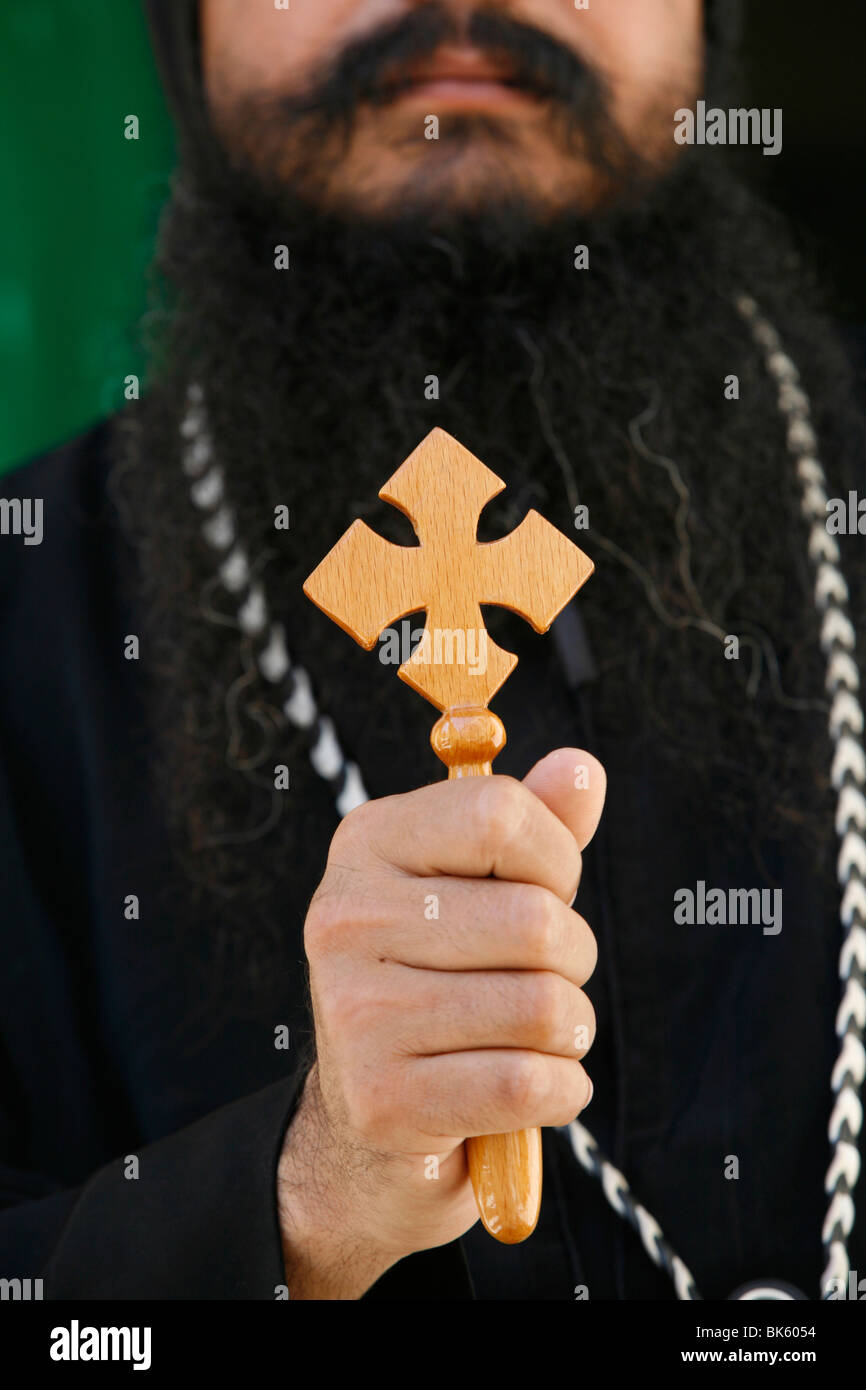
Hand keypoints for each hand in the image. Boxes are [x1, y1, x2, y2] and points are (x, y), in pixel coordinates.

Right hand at [277, 747, 604, 1297]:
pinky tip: (531, 1083)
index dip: (554, 857)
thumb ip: (533, 824)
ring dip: (570, 1029)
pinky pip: (530, 1083)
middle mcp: (346, 917)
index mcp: (367, 842)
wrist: (376, 1116)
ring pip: (544, 1005)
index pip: (499, 813)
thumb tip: (581, 769)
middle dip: (571, 956)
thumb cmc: (446, 975)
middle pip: (537, 920)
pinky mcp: (382, 1098)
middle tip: (540, 975)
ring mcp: (356, 1011)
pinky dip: (562, 1090)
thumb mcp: (482, 884)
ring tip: (532, 1032)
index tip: (545, 888)